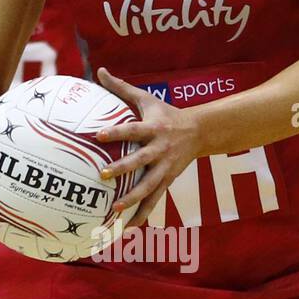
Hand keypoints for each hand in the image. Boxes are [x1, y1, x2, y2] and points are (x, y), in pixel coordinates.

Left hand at [93, 67, 201, 226]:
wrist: (201, 132)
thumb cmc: (166, 113)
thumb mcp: (146, 98)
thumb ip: (121, 88)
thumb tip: (99, 70)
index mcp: (154, 129)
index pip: (133, 130)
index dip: (116, 132)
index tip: (98, 135)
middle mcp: (160, 150)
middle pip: (141, 161)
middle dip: (123, 168)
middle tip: (103, 174)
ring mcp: (165, 168)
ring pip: (149, 186)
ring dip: (132, 198)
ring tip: (114, 209)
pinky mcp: (168, 181)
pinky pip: (154, 201)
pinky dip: (142, 215)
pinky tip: (127, 228)